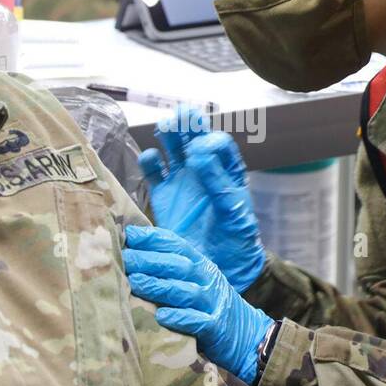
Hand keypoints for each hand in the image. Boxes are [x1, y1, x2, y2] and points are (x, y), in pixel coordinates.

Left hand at [124, 225, 273, 384]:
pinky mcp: (215, 327)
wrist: (248, 335)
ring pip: (184, 291)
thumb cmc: (211, 305)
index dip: (154, 238)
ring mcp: (213, 303)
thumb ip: (172, 269)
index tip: (129, 234)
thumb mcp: (197, 281)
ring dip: (159, 286)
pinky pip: (197, 321)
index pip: (177, 246)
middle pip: (178, 266)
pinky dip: (179, 318)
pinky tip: (161, 316)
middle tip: (124, 259)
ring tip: (135, 283)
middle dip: (149, 260)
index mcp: (201, 265)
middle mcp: (207, 280)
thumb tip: (135, 254)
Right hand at [142, 111, 265, 291]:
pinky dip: (150, 162)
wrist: (220, 269)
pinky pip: (154, 172)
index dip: (209, 139)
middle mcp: (203, 172)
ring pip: (172, 149)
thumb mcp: (233, 209)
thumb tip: (199, 150)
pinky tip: (151, 158)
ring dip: (169, 135)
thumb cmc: (235, 240)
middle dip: (187, 125)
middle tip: (181, 116)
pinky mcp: (163, 197)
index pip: (218, 143)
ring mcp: (182, 182)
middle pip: (192, 138)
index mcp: (226, 171)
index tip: (201, 148)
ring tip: (166, 128)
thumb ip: (218, 180)